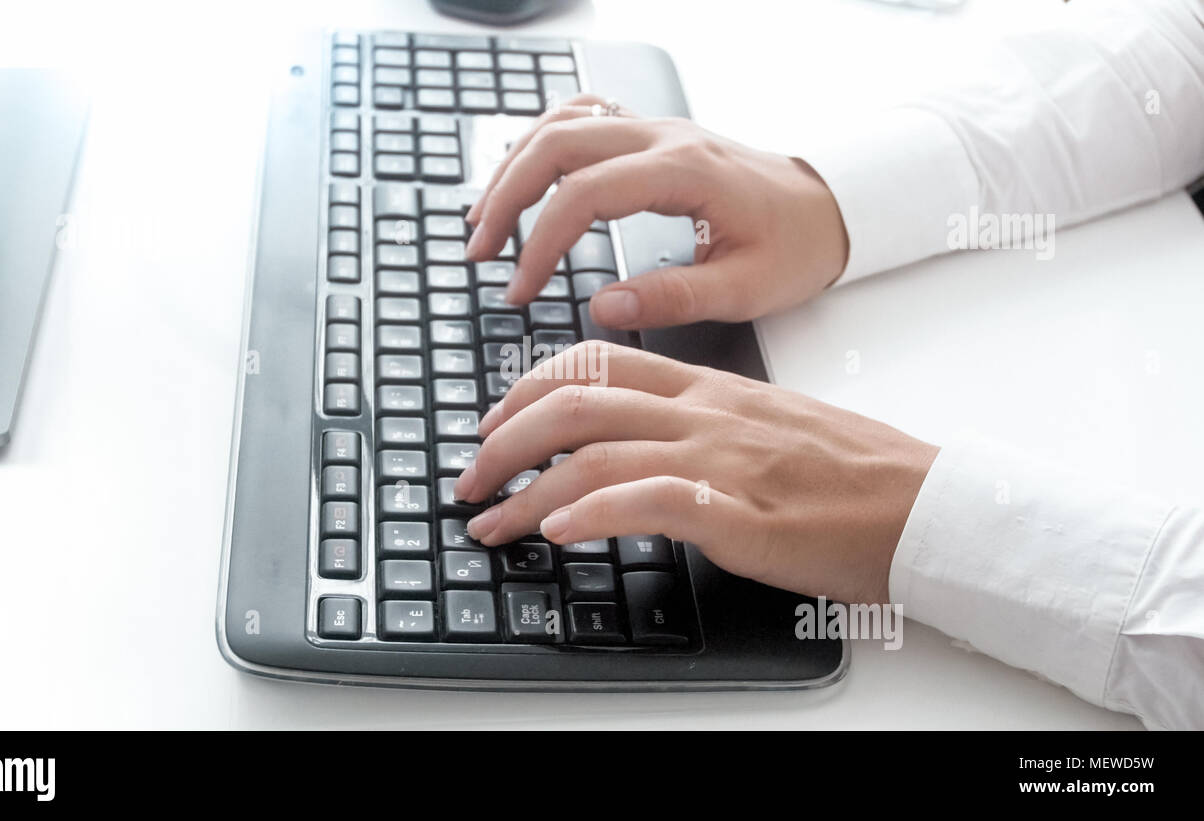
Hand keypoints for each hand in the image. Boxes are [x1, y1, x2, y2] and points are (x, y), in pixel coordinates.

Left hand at [451, 342, 938, 603]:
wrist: (921, 502)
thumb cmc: (845, 469)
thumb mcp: (758, 425)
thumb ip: (694, 425)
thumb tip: (633, 446)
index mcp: (705, 387)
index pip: (595, 364)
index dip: (528, 389)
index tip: (495, 423)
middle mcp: (702, 413)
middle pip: (574, 403)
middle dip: (504, 440)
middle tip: (470, 478)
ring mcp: (719, 460)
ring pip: (595, 454)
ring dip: (526, 490)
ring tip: (493, 524)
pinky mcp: (741, 513)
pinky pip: (650, 501)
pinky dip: (592, 514)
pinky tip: (558, 532)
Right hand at [464, 94, 849, 327]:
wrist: (828, 207)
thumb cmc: (794, 246)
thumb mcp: (747, 288)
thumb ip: (676, 297)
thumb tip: (604, 305)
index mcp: (684, 172)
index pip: (583, 194)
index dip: (539, 243)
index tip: (519, 290)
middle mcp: (662, 137)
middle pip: (555, 143)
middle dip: (505, 197)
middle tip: (479, 252)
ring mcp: (654, 128)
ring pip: (559, 121)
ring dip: (513, 167)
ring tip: (485, 220)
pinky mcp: (650, 135)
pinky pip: (580, 117)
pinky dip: (539, 144)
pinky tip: (522, 180)